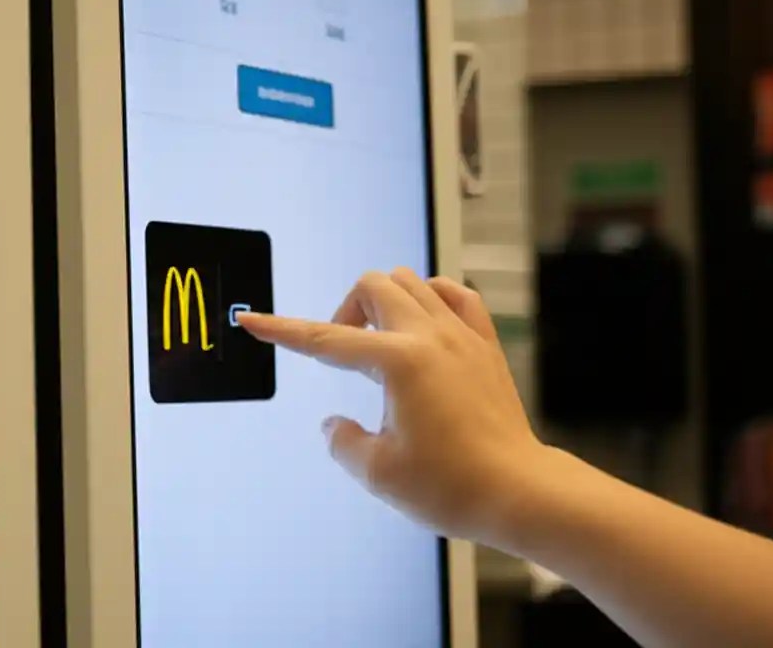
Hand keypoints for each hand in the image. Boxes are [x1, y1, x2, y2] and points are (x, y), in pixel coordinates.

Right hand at [238, 269, 551, 545]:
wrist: (520, 492)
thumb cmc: (452, 486)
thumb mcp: (378, 472)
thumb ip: (343, 441)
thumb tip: (335, 425)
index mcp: (398, 362)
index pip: (325, 340)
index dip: (281, 331)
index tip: (253, 320)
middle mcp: (431, 337)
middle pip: (373, 286)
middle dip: (345, 312)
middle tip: (344, 355)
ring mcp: (463, 336)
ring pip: (412, 281)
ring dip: (384, 301)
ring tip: (382, 345)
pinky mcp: (486, 346)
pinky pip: (456, 294)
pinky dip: (431, 298)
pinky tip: (423, 326)